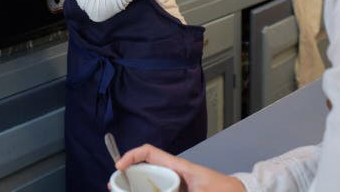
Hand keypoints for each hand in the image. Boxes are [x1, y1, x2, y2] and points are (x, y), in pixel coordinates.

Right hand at [115, 144, 245, 191]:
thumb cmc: (224, 190)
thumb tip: (161, 190)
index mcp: (178, 167)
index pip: (149, 152)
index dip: (131, 156)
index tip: (119, 167)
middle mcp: (174, 174)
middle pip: (144, 171)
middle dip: (128, 178)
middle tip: (115, 187)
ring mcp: (176, 185)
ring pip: (151, 185)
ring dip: (138, 188)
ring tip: (124, 190)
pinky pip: (160, 190)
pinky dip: (149, 190)